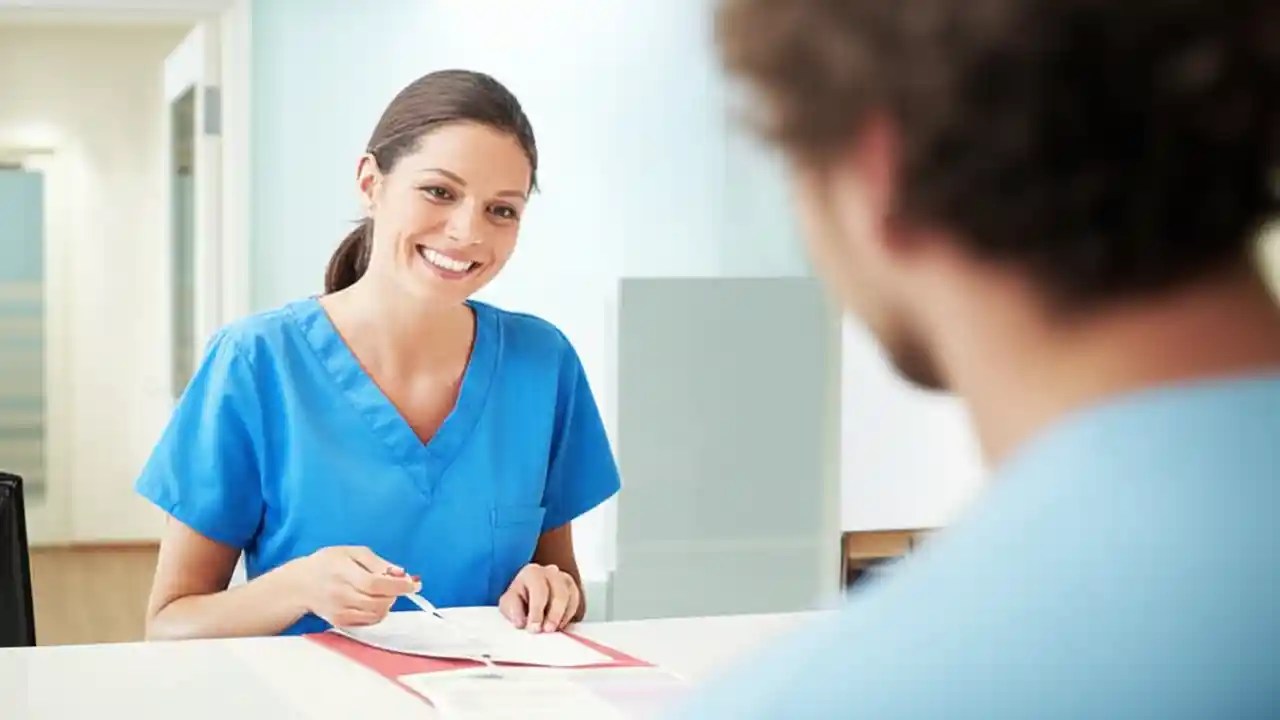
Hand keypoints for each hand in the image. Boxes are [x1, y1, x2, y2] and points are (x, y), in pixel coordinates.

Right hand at [290, 546, 419, 627]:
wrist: (300, 584)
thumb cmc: (327, 563)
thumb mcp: (352, 552)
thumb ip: (378, 562)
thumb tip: (401, 573)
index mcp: (344, 573)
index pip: (376, 584)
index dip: (399, 586)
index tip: (414, 584)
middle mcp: (341, 595)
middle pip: (379, 602)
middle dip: (395, 594)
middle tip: (395, 584)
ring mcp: (340, 612)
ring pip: (377, 614)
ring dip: (387, 603)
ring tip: (381, 591)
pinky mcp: (340, 623)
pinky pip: (369, 622)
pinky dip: (377, 612)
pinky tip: (372, 601)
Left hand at [498, 564, 580, 632]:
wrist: (527, 596)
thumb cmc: (518, 599)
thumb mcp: (508, 603)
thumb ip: (512, 610)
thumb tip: (521, 621)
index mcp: (532, 573)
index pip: (539, 590)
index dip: (537, 611)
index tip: (534, 628)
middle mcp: (550, 572)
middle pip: (559, 593)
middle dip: (554, 614)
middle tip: (547, 630)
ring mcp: (564, 579)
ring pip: (570, 596)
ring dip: (563, 616)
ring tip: (554, 630)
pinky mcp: (572, 588)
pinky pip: (576, 601)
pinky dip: (569, 615)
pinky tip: (560, 624)